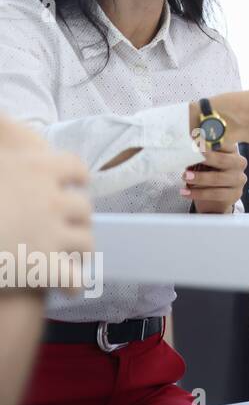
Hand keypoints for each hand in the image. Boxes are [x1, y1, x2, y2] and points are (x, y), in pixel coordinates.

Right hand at [0, 118, 93, 277]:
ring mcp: (53, 234)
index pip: (74, 166)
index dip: (75, 176)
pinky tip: (69, 289)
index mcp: (36, 168)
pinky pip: (73, 278)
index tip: (76, 183)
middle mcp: (52, 198)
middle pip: (83, 206)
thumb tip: (0, 115)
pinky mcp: (47, 268)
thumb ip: (0, 131)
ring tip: (74, 258)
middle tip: (71, 226)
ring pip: (85, 241)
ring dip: (80, 250)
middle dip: (77, 217)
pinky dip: (74, 284)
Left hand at [181, 148, 247, 213]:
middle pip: (222, 160)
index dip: (210, 142)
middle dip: (204, 159)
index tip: (196, 141)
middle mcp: (239, 163)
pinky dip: (198, 193)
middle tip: (188, 159)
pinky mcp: (235, 194)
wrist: (213, 198)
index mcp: (231, 150)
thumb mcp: (204, 161)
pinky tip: (186, 192)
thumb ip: (199, 155)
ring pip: (218, 178)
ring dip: (199, 178)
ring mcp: (239, 179)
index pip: (223, 142)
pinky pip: (216, 194)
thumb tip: (185, 149)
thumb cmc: (207, 173)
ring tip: (184, 177)